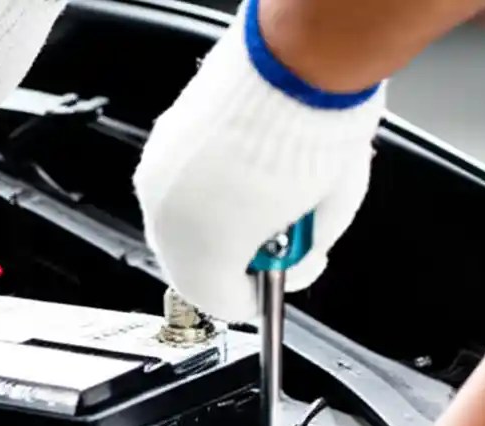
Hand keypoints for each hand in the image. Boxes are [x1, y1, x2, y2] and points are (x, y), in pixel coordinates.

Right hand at [133, 2, 385, 321]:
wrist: (295, 69)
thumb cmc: (314, 138)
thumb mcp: (325, 217)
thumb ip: (301, 254)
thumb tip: (295, 263)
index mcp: (203, 249)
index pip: (218, 298)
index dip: (250, 294)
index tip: (273, 281)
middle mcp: (167, 219)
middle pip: (192, 262)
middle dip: (232, 256)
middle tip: (272, 242)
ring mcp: (159, 178)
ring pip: (180, 221)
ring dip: (216, 220)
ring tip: (262, 199)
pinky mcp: (161, 143)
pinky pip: (177, 183)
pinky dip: (205, 186)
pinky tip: (241, 170)